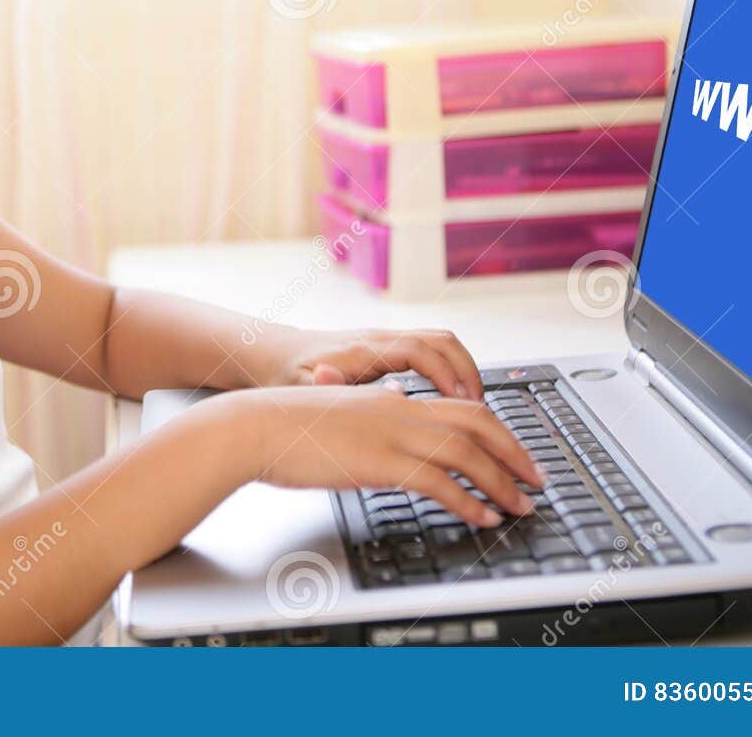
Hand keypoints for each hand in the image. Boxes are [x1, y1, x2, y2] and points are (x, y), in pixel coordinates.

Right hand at [200, 386, 545, 527]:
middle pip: (477, 423)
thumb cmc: (286, 427)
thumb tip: (392, 413)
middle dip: (514, 453)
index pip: (461, 408)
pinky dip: (468, 501)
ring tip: (519, 506)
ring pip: (467, 453)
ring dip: (501, 482)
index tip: (514, 454)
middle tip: (536, 479)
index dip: (497, 431)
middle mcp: (400, 411)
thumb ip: (372, 415)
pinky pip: (438, 482)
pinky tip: (482, 517)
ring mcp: (391, 435)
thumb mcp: (339, 414)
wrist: (254, 427)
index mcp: (392, 401)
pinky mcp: (379, 462)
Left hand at [239, 326, 484, 399]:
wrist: (268, 354)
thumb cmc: (282, 373)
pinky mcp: (386, 353)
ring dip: (463, 371)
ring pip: (440, 344)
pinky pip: (431, 354)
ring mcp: (385, 343)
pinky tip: (453, 405)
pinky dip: (451, 373)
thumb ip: (320, 388)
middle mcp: (379, 340)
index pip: (418, 351)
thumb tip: (332, 380)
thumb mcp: (297, 388)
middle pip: (441, 340)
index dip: (446, 375)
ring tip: (476, 410)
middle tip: (482, 411)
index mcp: (362, 348)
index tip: (463, 403)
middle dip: (468, 371)